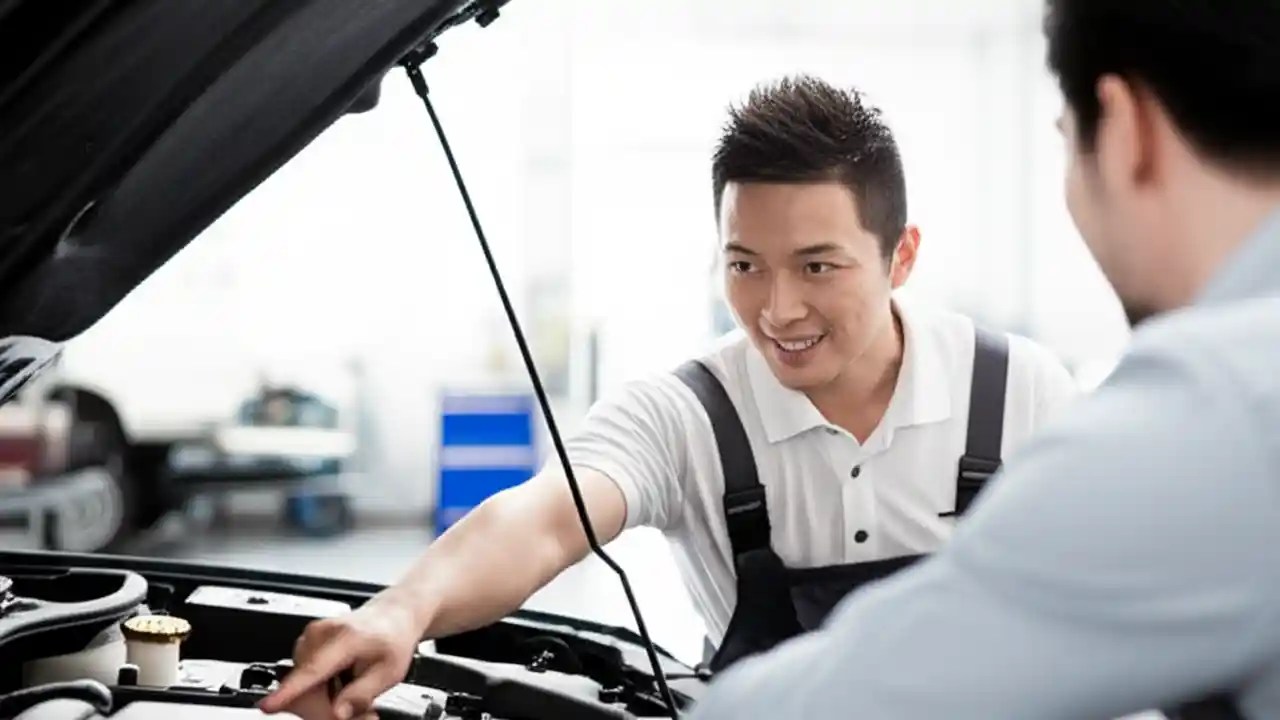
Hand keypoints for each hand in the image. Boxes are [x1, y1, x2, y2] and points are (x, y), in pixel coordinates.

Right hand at [259, 590, 423, 719]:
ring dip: (324, 702)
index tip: (268, 705)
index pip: (312, 670)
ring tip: (353, 696)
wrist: (392, 616)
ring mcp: (309, 637)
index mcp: (344, 638)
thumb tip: (337, 713)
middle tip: (360, 714)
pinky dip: (320, 691)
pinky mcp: (305, 644)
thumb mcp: (390, 672)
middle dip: (326, 710)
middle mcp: (320, 634)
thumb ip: (361, 694)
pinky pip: (304, 679)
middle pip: (305, 687)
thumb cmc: (393, 640)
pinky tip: (341, 688)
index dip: (289, 692)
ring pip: (303, 687)